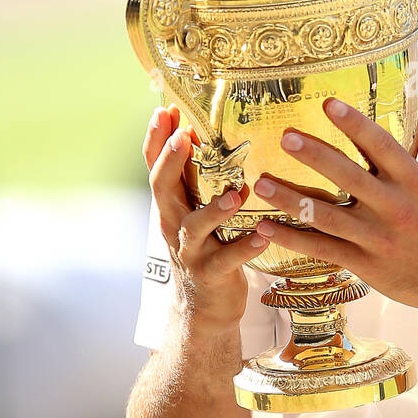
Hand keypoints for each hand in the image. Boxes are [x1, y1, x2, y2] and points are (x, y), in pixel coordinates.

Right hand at [143, 105, 266, 334]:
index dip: (155, 139)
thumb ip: (196, 178)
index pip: (154, 166)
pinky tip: (264, 236)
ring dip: (215, 208)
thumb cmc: (206, 247)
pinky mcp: (213, 274)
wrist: (202, 308)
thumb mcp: (194, 211)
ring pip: (195, 226)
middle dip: (171, 160)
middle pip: (163, 188)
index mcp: (172, 203)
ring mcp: (192, 250)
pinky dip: (246, 247)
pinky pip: (228, 260)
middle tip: (185, 135)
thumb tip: (200, 130)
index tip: (164, 110)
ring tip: (238, 194)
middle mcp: (175, 223)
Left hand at [250, 89, 417, 315]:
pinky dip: (293, 240)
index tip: (328, 104)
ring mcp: (376, 237)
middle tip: (285, 137)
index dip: (355, 124)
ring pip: (327, 216)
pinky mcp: (364, 263)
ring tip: (260, 183)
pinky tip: (266, 227)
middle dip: (315, 156)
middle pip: (348, 177)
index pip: (382, 146)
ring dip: (291, 199)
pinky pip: (323, 249)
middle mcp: (393, 206)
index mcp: (414, 179)